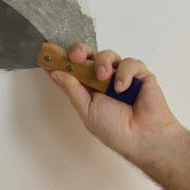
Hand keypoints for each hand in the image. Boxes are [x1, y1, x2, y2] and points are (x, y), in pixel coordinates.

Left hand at [49, 43, 182, 162]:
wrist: (142, 137)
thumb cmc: (114, 129)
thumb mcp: (86, 109)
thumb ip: (72, 89)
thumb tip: (55, 73)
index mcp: (86, 89)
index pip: (70, 70)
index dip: (60, 61)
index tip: (48, 54)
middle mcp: (101, 80)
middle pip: (87, 56)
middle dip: (79, 52)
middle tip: (75, 57)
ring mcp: (120, 75)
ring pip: (107, 55)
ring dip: (102, 63)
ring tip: (103, 77)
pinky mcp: (139, 74)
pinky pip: (130, 63)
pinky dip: (124, 73)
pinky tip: (122, 88)